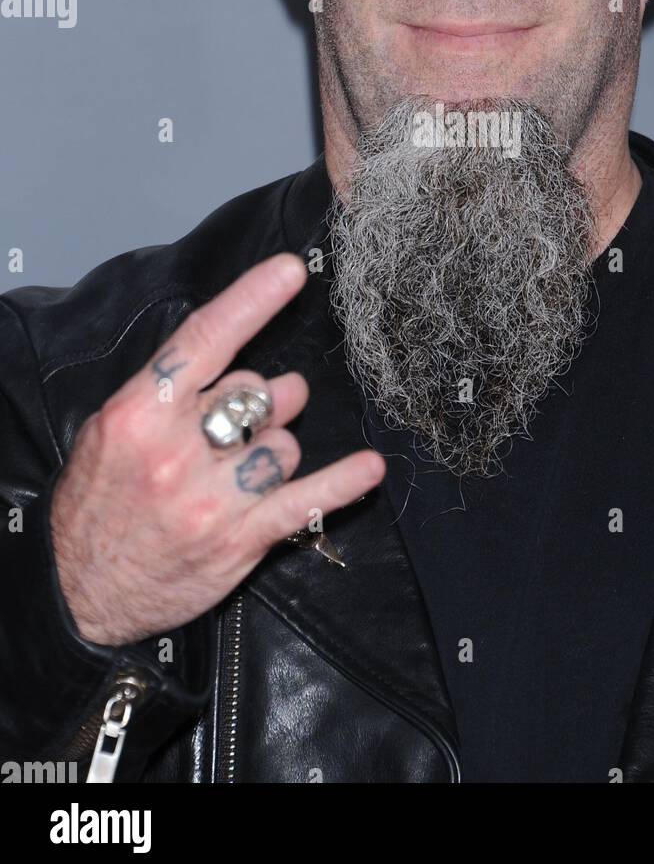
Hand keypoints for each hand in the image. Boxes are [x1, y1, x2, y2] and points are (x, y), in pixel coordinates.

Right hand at [49, 253, 384, 646]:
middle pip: (257, 394)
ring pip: (283, 443)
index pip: (205, 341)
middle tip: (239, 422)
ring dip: (274, 450)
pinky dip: (341, 483)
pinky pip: (303, 501)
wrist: (75, 592)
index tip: (291, 271)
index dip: (252, 300)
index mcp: (140, 414)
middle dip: (261, 401)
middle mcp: (176, 452)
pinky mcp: (238, 541)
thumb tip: (243, 366)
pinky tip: (369, 468)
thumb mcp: (112, 432)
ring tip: (242, 471)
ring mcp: (211, 498)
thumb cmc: (97, 503)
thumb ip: (174, 393)